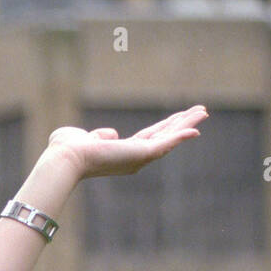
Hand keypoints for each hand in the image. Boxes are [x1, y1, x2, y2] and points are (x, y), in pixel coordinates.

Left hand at [46, 105, 207, 180]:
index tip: (176, 120)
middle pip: (164, 137)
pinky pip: (166, 143)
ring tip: (204, 112)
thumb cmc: (67, 150)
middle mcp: (133, 158)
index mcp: (121, 154)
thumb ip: (98, 136)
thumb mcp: (85, 138)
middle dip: (181, 124)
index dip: (163, 128)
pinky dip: (181, 136)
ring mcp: (139, 157)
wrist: (66, 158)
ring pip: (169, 138)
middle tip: (200, 113)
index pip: (148, 138)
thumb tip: (111, 135)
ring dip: (187, 124)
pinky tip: (197, 129)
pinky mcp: (142, 154)